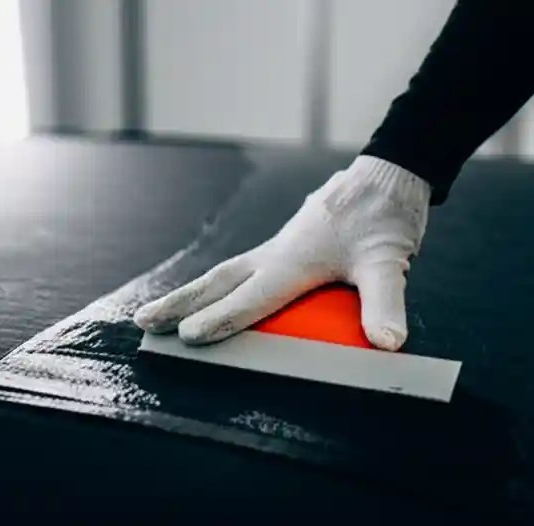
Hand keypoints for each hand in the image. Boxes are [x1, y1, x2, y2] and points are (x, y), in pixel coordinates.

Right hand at [133, 156, 429, 350]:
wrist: (390, 173)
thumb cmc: (386, 216)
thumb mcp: (388, 263)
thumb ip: (385, 304)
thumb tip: (389, 344)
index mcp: (293, 260)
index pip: (250, 297)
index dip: (221, 320)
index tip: (189, 338)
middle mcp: (277, 252)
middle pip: (218, 282)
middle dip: (179, 304)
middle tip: (143, 322)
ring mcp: (280, 246)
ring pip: (227, 274)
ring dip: (193, 295)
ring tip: (163, 314)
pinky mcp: (290, 244)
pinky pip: (246, 270)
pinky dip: (223, 287)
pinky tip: (218, 299)